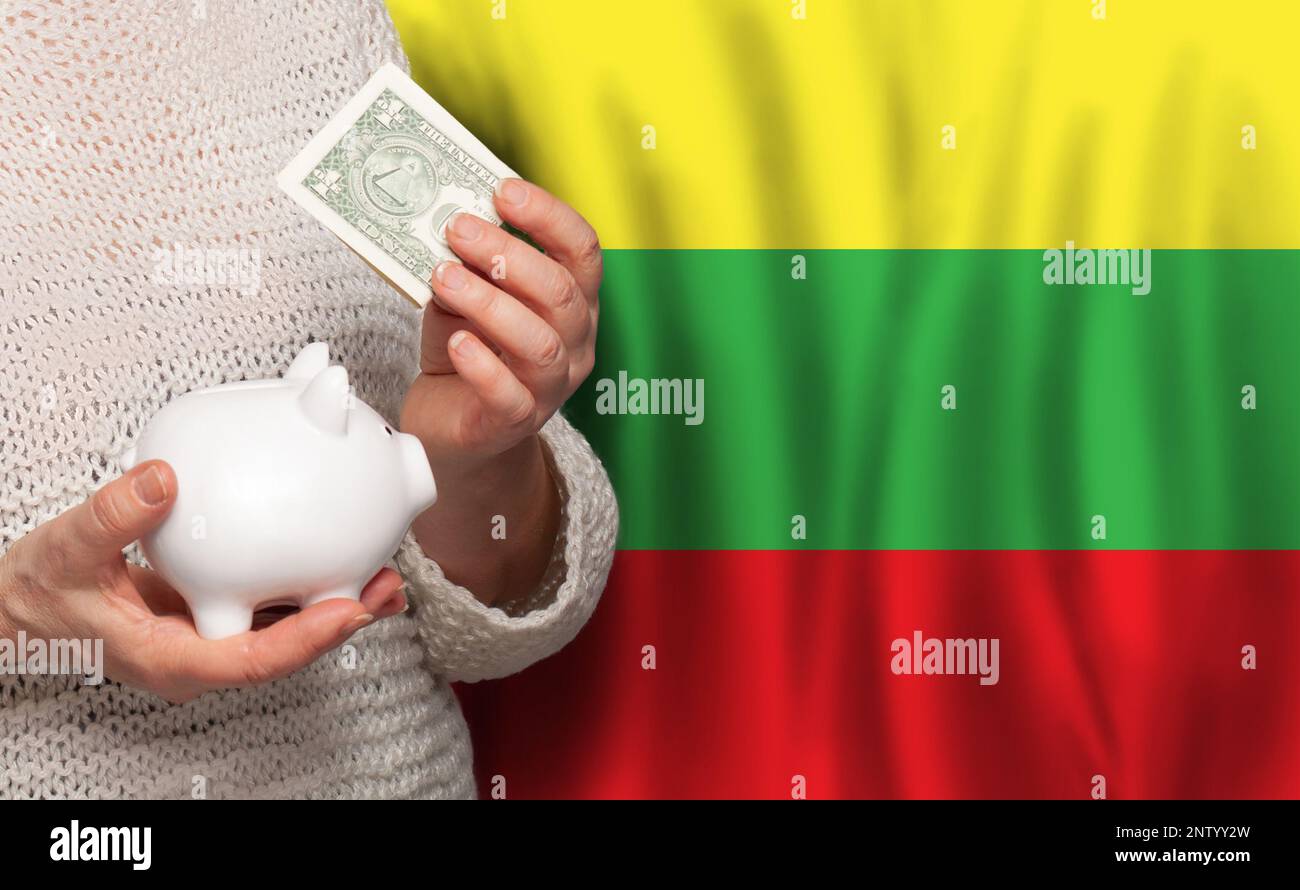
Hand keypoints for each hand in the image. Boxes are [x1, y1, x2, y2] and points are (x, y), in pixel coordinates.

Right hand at [0, 461, 406, 702]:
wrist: (22, 608)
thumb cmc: (41, 591)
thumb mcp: (64, 551)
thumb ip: (110, 518)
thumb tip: (163, 479)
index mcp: (169, 659)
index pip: (251, 661)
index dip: (305, 640)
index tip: (350, 611)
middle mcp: (200, 657)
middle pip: (285, 650)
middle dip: (342, 622)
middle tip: (388, 586)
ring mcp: (210, 638)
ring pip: (285, 631)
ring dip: (337, 606)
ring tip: (386, 574)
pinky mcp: (214, 615)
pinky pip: (270, 607)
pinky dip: (307, 586)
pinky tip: (338, 557)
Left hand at [401, 178, 600, 467]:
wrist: (452, 429)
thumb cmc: (466, 352)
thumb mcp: (464, 299)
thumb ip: (465, 268)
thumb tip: (448, 229)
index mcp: (572, 302)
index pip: (582, 251)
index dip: (548, 216)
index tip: (502, 191)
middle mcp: (573, 343)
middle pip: (561, 293)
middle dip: (509, 254)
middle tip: (458, 228)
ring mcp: (550, 387)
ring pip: (539, 343)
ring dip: (489, 303)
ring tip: (444, 277)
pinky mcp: (516, 422)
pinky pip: (510, 395)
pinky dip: (482, 365)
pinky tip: (455, 343)